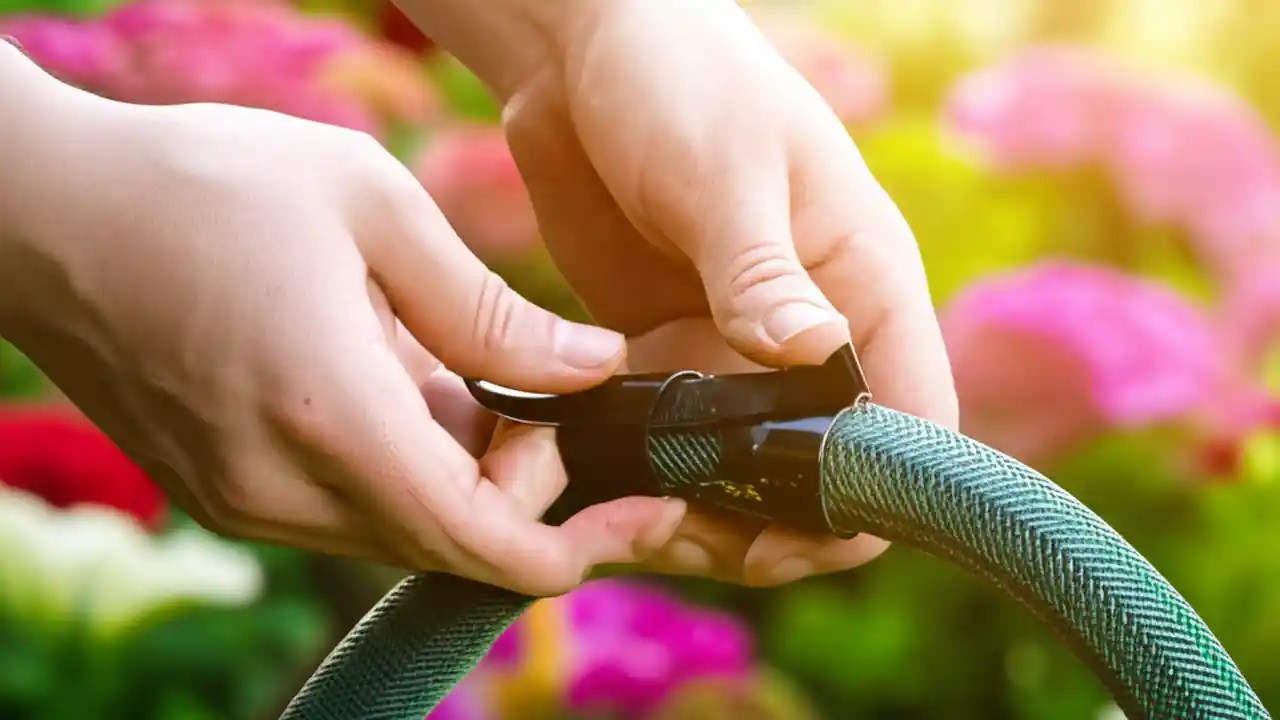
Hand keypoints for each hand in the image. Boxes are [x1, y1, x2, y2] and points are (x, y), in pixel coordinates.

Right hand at [0, 49, 684, 595]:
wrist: (42, 209)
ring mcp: (245, 501)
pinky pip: (348, 509)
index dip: (577, 541)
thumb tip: (591, 371)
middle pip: (453, 543)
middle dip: (527, 493)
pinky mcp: (223, 491)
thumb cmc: (204, 184)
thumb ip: (490, 312)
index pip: (483, 543)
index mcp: (331, 417)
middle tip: (548, 399)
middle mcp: (283, 489)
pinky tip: (410, 388)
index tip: (639, 500)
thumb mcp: (371, 209)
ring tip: (479, 382)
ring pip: (403, 529)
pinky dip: (407, 472)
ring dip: (467, 480)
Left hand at [412, 0, 957, 585]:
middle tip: (672, 534)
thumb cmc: (678, 79)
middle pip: (821, 473)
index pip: (912, 424)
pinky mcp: (667, 346)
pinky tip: (590, 479)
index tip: (784, 539)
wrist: (582, 45)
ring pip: (740, 472)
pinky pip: (668, 437)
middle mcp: (813, 331)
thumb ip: (763, 274)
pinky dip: (640, 470)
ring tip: (620, 514)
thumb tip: (815, 360)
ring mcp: (737, 346)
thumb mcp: (725, 174)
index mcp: (866, 286)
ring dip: (694, 510)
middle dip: (762, 525)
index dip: (868, 500)